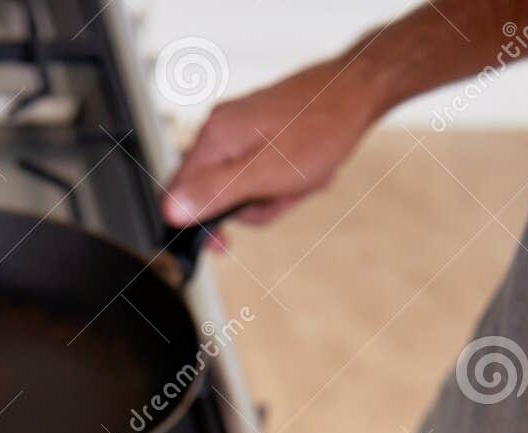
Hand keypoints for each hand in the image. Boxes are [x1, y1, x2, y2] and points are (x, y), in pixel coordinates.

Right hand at [162, 53, 384, 238]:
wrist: (358, 92)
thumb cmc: (320, 130)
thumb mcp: (265, 172)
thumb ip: (215, 192)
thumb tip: (169, 212)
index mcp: (215, 137)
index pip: (177, 194)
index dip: (197, 225)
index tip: (224, 246)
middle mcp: (220, 129)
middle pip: (211, 194)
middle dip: (250, 208)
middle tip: (281, 196)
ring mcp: (239, 129)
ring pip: (239, 188)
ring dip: (271, 197)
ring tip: (298, 182)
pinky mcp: (258, 132)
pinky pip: (256, 174)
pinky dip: (279, 182)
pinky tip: (300, 172)